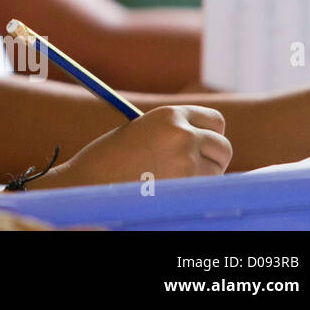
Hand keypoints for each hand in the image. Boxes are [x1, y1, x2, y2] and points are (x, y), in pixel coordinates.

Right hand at [37, 105, 230, 188]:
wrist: (87, 184)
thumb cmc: (108, 160)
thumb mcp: (141, 133)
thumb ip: (171, 133)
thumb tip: (205, 145)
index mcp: (169, 115)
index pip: (214, 121)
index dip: (209, 134)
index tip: (202, 145)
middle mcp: (183, 134)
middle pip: (223, 147)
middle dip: (213, 158)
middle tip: (191, 168)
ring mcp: (188, 163)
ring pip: (218, 172)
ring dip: (203, 178)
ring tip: (169, 181)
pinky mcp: (188, 188)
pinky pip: (206, 192)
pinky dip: (194, 194)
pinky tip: (168, 192)